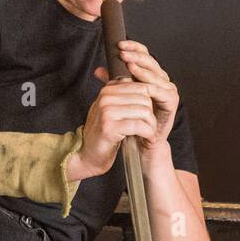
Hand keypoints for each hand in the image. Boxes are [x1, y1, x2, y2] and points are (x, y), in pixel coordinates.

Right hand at [68, 39, 176, 179]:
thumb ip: (123, 96)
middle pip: (144, 98)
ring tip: (149, 133)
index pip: (140, 86)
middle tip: (150, 126)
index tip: (147, 115)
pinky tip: (147, 138)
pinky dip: (148, 133)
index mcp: (107, 90)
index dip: (150, 101)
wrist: (87, 155)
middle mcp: (105, 98)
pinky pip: (139, 125)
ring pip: (144, 111)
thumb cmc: (103, 134)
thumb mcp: (110, 109)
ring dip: (151, 125)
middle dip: (152, 114)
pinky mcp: (110, 127)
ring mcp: (106, 112)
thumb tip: (145, 85)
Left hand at [110, 39, 179, 147]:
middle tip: (123, 52)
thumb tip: (98, 70)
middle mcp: (161, 81)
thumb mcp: (121, 96)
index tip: (119, 45)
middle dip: (136, 56)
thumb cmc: (132, 118)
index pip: (144, 56)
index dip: (134, 48)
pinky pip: (162, 91)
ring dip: (143, 68)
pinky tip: (140, 81)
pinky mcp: (171, 102)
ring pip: (156, 74)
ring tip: (129, 64)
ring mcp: (168, 90)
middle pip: (151, 62)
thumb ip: (114, 83)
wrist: (141, 140)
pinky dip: (151, 84)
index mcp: (150, 77)